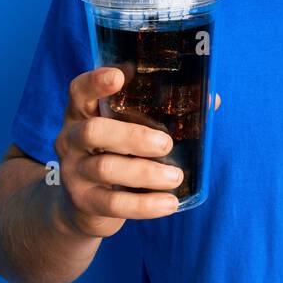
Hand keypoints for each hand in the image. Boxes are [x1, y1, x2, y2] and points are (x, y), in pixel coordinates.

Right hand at [52, 67, 185, 236]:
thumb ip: (161, 114)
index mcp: (83, 112)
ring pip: (105, 168)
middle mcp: (71, 138)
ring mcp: (74, 171)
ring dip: (146, 172)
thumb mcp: (129, 131)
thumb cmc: (118, 154)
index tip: (119, 76)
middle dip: (132, 136)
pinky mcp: (84, 202)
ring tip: (176, 176)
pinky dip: (145, 205)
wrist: (85, 206)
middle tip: (166, 144)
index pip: (79, 90)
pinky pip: (113, 203)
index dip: (96, 81)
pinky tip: (169, 204)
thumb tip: (211, 100)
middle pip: (93, 131)